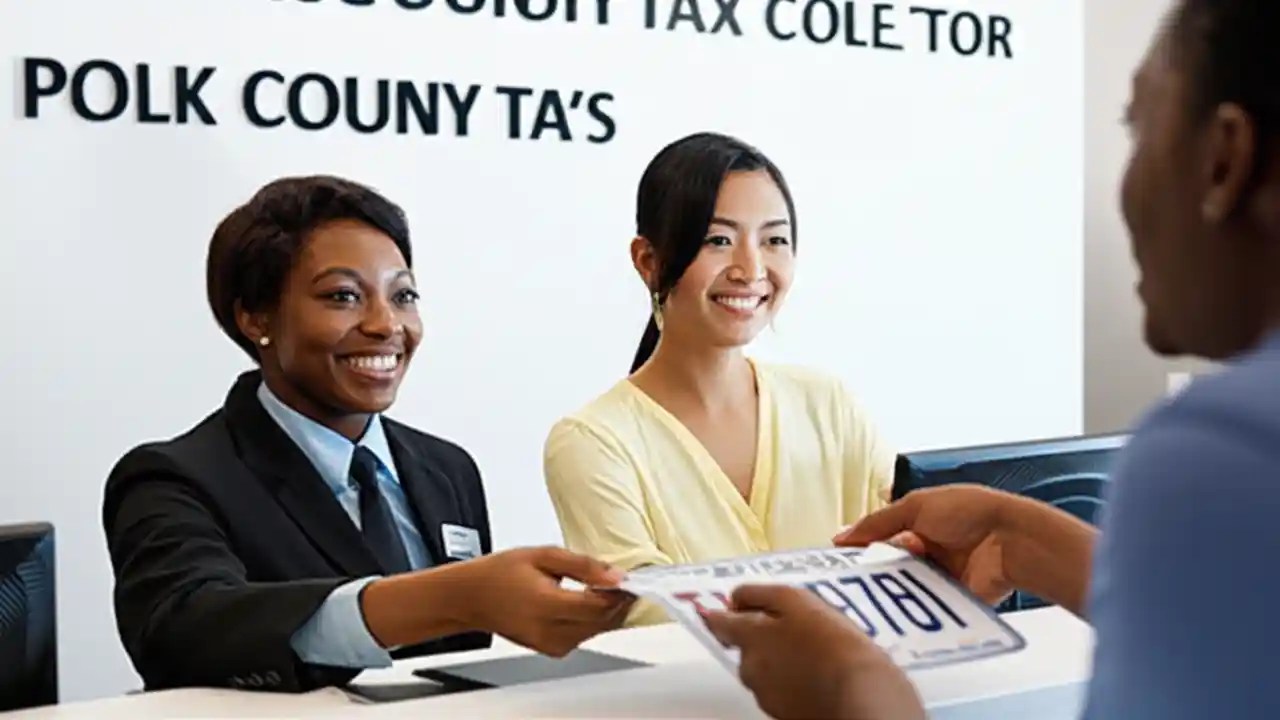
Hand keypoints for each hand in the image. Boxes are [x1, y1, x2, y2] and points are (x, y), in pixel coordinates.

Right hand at [459, 546, 633, 655]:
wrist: (473, 597)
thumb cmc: (501, 573)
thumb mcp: (544, 555)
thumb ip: (584, 566)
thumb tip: (616, 576)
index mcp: (547, 605)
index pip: (599, 607)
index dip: (620, 593)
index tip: (627, 578)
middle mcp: (550, 631)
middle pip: (602, 622)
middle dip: (617, 602)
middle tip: (619, 580)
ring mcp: (551, 645)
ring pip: (597, 631)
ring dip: (606, 611)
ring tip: (601, 587)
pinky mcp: (552, 650)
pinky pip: (584, 636)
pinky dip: (592, 620)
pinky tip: (585, 602)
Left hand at [703, 585, 924, 719]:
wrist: (858, 692)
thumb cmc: (831, 641)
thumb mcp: (797, 601)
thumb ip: (760, 595)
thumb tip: (733, 598)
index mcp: (749, 637)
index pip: (719, 623)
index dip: (722, 614)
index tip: (727, 609)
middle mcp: (749, 668)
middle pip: (746, 648)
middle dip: (764, 638)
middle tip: (798, 630)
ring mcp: (765, 695)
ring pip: (765, 670)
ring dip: (780, 659)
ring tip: (815, 652)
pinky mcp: (784, 713)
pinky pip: (783, 689)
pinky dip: (794, 680)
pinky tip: (819, 674)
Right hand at [835, 484, 1017, 604]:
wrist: (1010, 541)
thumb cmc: (971, 512)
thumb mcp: (916, 506)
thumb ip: (876, 522)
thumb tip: (840, 538)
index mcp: (919, 523)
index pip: (880, 538)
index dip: (861, 547)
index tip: (841, 557)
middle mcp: (927, 551)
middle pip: (888, 564)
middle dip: (878, 565)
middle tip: (867, 569)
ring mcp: (938, 577)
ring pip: (902, 586)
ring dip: (895, 583)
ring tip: (888, 580)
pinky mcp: (948, 601)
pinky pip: (922, 606)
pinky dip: (911, 604)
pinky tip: (898, 603)